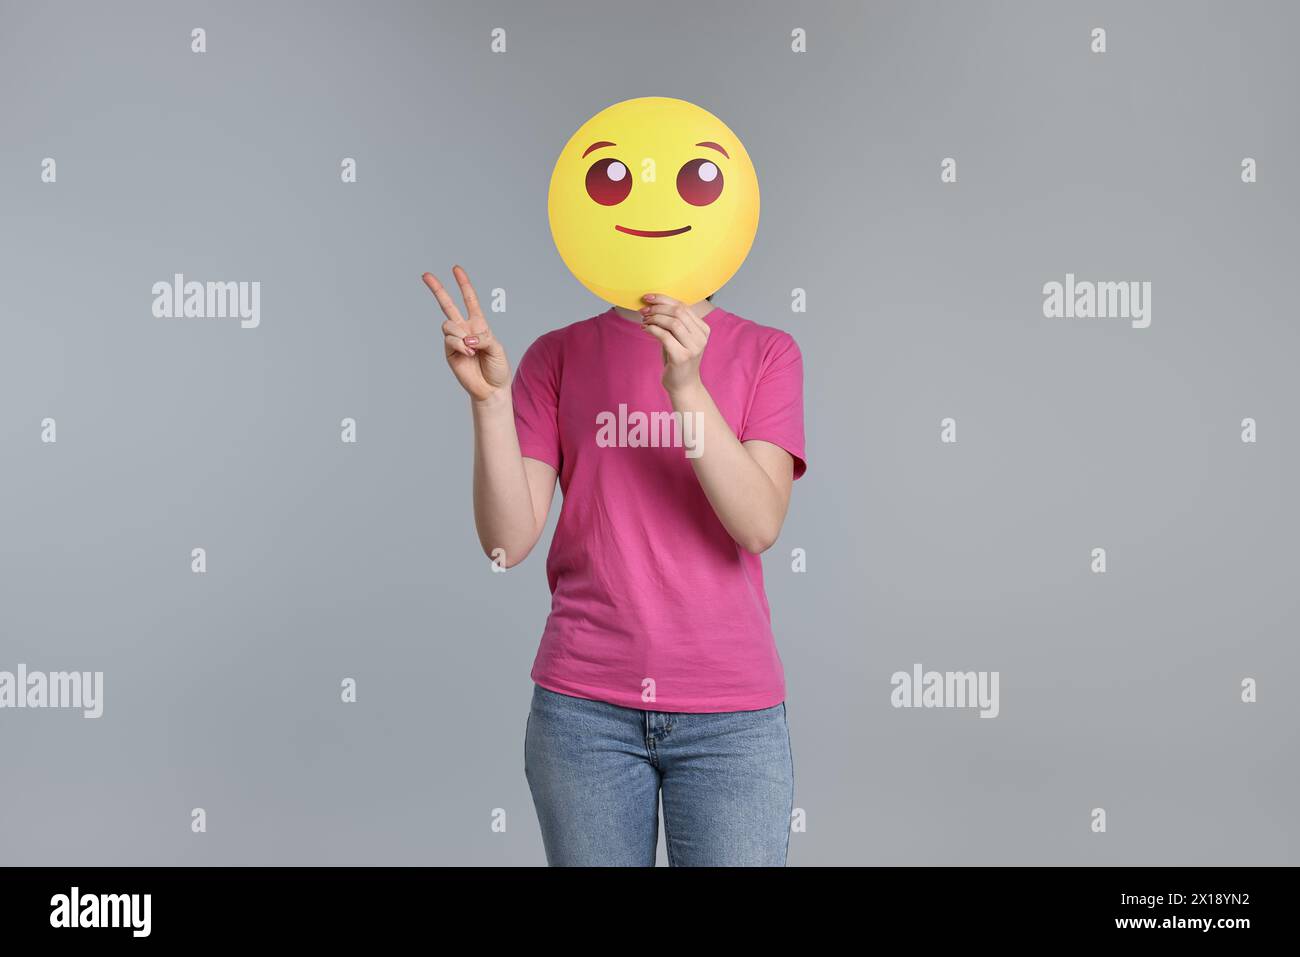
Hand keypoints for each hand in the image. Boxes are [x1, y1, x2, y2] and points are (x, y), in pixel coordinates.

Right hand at [423, 265, 509, 402]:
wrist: (490, 388)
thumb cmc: (497, 368)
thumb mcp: (496, 348)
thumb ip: (483, 338)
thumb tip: (466, 337)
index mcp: (478, 324)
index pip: (470, 300)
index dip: (464, 284)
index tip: (456, 269)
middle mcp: (464, 329)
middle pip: (447, 305)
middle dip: (437, 289)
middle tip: (426, 275)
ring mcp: (455, 340)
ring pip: (448, 325)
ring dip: (461, 335)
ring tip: (472, 350)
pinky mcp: (449, 352)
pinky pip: (449, 340)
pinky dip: (460, 345)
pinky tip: (468, 354)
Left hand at [638, 293, 707, 397]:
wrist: (683, 385)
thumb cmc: (678, 359)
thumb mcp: (679, 337)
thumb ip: (673, 322)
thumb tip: (652, 303)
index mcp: (703, 329)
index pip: (684, 306)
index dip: (664, 299)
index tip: (648, 298)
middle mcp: (701, 337)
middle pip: (678, 312)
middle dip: (658, 308)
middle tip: (644, 310)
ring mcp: (693, 348)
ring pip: (673, 322)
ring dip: (655, 318)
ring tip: (644, 320)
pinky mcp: (682, 357)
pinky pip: (665, 336)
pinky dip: (652, 329)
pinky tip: (645, 329)